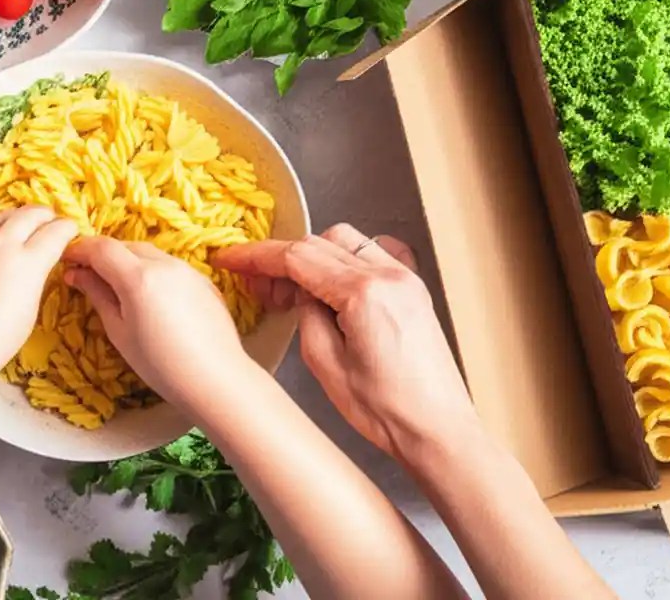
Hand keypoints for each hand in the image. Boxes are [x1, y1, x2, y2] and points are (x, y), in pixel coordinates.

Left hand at [0, 202, 76, 376]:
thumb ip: (34, 279)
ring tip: (18, 219)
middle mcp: (0, 244)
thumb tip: (34, 265)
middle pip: (29, 216)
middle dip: (45, 216)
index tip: (70, 230)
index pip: (56, 232)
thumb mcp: (29, 311)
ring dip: (12, 215)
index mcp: (27, 262)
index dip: (67, 228)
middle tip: (49, 221)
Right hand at [62, 237, 254, 410]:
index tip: (66, 258)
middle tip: (88, 275)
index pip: (102, 248)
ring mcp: (188, 270)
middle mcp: (165, 264)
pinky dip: (153, 272)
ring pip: (150, 254)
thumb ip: (98, 295)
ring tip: (118, 288)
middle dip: (104, 255)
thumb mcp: (119, 332)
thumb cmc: (160, 364)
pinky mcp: (204, 280)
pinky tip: (150, 299)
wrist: (216, 379)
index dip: (80, 249)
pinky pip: (171, 267)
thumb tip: (76, 274)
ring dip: (129, 262)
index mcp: (139, 277)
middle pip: (126, 246)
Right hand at [213, 224, 478, 460]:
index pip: (298, 257)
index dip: (257, 256)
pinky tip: (333, 284)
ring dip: (312, 257)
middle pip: (319, 243)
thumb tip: (300, 293)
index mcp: (364, 293)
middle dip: (282, 260)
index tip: (231, 259)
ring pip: (345, 242)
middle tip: (260, 289)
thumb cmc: (385, 410)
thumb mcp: (326, 366)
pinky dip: (345, 259)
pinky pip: (373, 254)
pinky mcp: (413, 290)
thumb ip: (306, 316)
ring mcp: (405, 278)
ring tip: (294, 293)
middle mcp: (389, 275)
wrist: (438, 428)